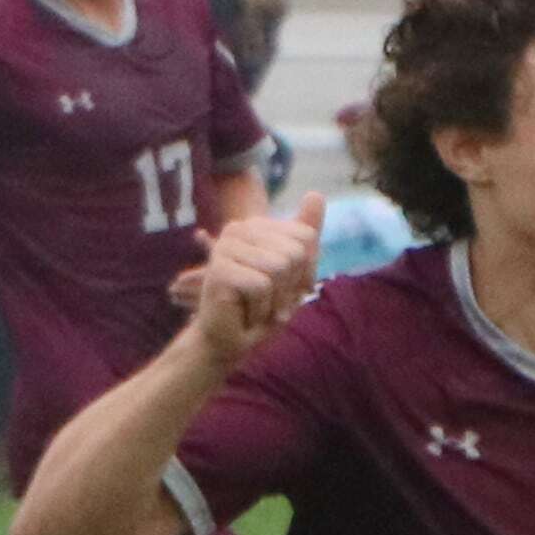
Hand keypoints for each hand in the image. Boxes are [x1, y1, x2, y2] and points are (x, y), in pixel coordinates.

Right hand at [187, 193, 323, 365]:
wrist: (230, 342)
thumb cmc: (262, 308)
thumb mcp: (295, 272)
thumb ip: (306, 234)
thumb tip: (316, 192)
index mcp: (257, 226)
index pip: (306, 238)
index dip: (305, 272)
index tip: (286, 288)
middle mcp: (238, 229)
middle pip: (295, 253)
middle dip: (290, 288)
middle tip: (270, 302)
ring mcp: (226, 247)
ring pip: (280, 268)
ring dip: (277, 301)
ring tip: (259, 308)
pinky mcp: (218, 269)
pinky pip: (261, 286)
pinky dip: (261, 309)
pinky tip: (246, 314)